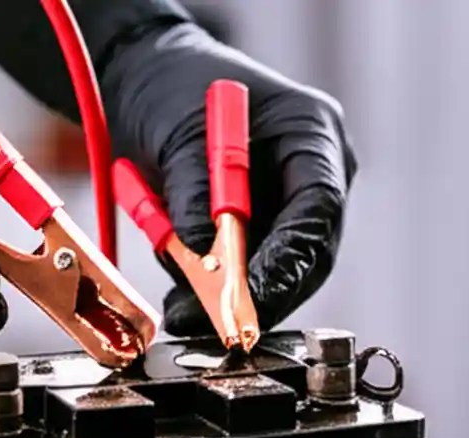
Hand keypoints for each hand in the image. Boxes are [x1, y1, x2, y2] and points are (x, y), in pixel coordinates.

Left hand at [99, 21, 356, 335]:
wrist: (150, 79)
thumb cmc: (173, 86)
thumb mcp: (176, 130)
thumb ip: (192, 188)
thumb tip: (198, 247)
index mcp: (312, 131)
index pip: (318, 206)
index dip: (289, 257)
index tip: (253, 293)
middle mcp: (314, 171)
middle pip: (309, 252)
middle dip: (263, 293)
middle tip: (222, 326)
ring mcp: (289, 203)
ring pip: (277, 271)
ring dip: (232, 297)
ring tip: (185, 313)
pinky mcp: (260, 228)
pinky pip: (246, 269)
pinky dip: (213, 287)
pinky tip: (183, 300)